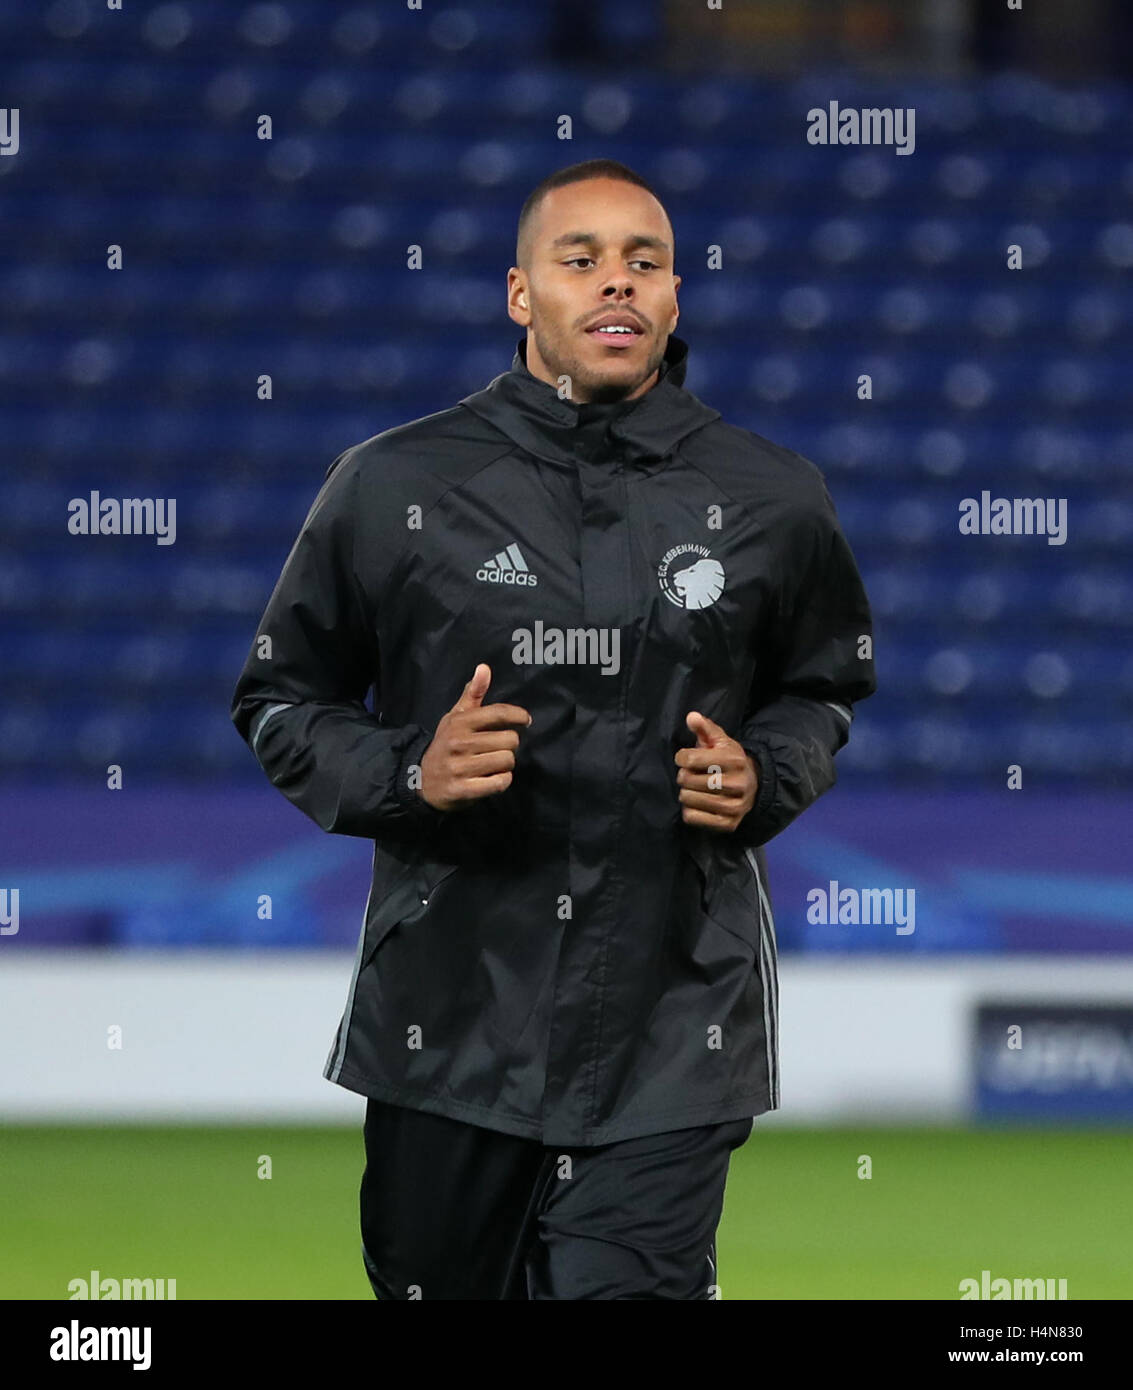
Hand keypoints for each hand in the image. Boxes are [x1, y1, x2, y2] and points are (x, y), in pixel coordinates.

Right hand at [419, 664, 531, 811]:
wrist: (421, 780)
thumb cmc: (446, 745)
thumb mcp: (455, 717)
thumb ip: (472, 693)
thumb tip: (484, 667)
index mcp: (459, 722)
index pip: (498, 713)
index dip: (518, 715)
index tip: (525, 720)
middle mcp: (459, 743)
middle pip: (509, 740)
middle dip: (509, 745)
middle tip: (498, 748)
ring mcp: (460, 767)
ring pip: (507, 761)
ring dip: (506, 764)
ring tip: (493, 764)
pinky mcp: (463, 789)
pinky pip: (500, 782)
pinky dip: (502, 781)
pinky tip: (493, 778)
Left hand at [674, 711, 757, 832]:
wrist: (753, 786)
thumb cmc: (729, 761)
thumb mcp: (720, 741)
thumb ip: (705, 728)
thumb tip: (691, 716)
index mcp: (734, 760)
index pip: (690, 758)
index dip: (681, 757)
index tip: (685, 758)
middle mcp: (737, 783)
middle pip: (688, 780)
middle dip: (683, 776)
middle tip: (690, 775)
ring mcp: (734, 806)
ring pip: (688, 799)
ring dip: (685, 794)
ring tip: (694, 789)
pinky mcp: (728, 824)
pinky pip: (692, 817)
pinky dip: (689, 811)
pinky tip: (697, 804)